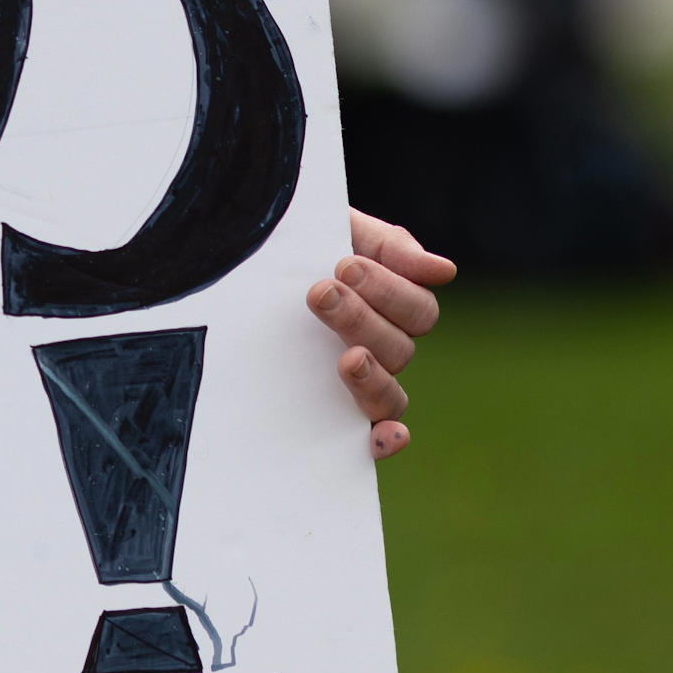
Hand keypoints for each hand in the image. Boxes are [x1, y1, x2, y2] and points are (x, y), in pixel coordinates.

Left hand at [312, 209, 455, 461]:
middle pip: (400, 350)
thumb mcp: (336, 232)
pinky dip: (385, 440)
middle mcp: (379, 349)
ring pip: (391, 396)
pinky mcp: (329, 414)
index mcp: (389, 307)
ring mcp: (355, 384)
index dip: (389, 290)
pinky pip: (369, 438)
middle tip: (320, 293)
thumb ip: (388, 247)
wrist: (226, 263)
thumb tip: (445, 271)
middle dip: (362, 319)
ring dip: (374, 377)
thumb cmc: (291, 248)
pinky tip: (389, 436)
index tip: (342, 265)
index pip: (417, 311)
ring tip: (347, 358)